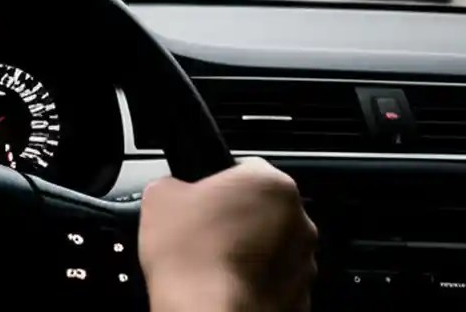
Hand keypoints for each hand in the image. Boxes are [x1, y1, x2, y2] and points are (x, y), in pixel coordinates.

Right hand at [139, 157, 317, 311]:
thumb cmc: (190, 255)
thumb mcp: (160, 197)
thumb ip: (175, 184)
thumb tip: (175, 192)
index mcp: (270, 183)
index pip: (245, 169)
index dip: (218, 184)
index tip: (201, 200)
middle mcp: (299, 219)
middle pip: (263, 209)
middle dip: (238, 219)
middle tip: (204, 233)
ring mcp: (305, 262)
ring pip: (273, 246)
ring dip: (249, 251)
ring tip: (213, 265)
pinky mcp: (303, 296)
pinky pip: (276, 281)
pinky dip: (255, 282)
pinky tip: (228, 286)